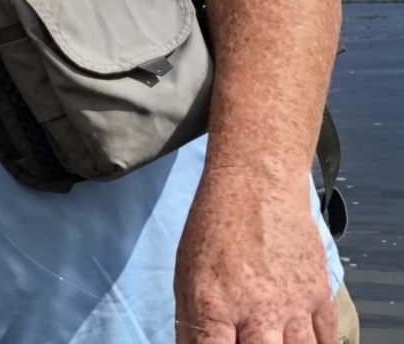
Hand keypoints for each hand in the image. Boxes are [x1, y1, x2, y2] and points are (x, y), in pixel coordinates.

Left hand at [174, 166, 338, 342]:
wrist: (256, 185)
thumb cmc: (214, 226)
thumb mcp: (186, 273)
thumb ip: (192, 322)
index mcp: (214, 303)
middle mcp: (256, 309)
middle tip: (248, 341)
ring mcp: (293, 304)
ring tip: (271, 338)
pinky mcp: (319, 293)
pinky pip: (326, 339)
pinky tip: (301, 342)